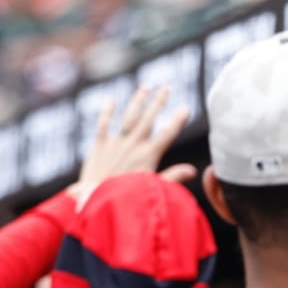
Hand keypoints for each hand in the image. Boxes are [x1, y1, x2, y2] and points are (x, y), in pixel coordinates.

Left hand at [67, 86, 193, 209]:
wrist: (95, 200)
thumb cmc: (127, 198)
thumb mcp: (153, 188)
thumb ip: (173, 177)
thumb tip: (192, 171)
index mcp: (148, 155)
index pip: (167, 133)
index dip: (177, 120)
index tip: (185, 108)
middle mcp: (133, 145)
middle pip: (149, 119)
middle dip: (159, 102)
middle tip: (167, 87)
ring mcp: (115, 143)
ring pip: (129, 117)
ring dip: (137, 101)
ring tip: (145, 87)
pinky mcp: (99, 146)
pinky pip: (103, 125)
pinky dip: (107, 112)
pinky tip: (112, 100)